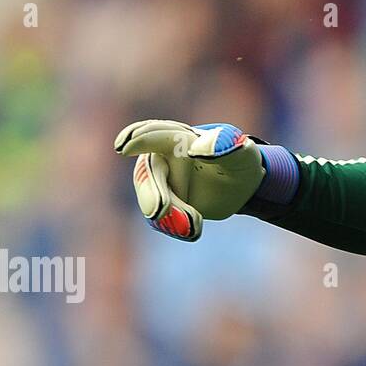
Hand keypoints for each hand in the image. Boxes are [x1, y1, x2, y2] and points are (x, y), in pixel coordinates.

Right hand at [114, 120, 265, 240]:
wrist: (241, 188)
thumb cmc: (240, 162)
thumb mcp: (242, 154)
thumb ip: (225, 147)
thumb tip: (196, 148)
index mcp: (179, 138)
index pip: (155, 135)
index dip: (139, 139)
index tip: (123, 148)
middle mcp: (162, 158)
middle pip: (148, 174)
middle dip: (151, 193)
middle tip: (159, 212)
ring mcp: (159, 183)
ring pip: (152, 200)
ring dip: (169, 216)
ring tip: (194, 226)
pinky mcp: (163, 205)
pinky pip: (162, 219)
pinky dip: (175, 227)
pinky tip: (193, 231)